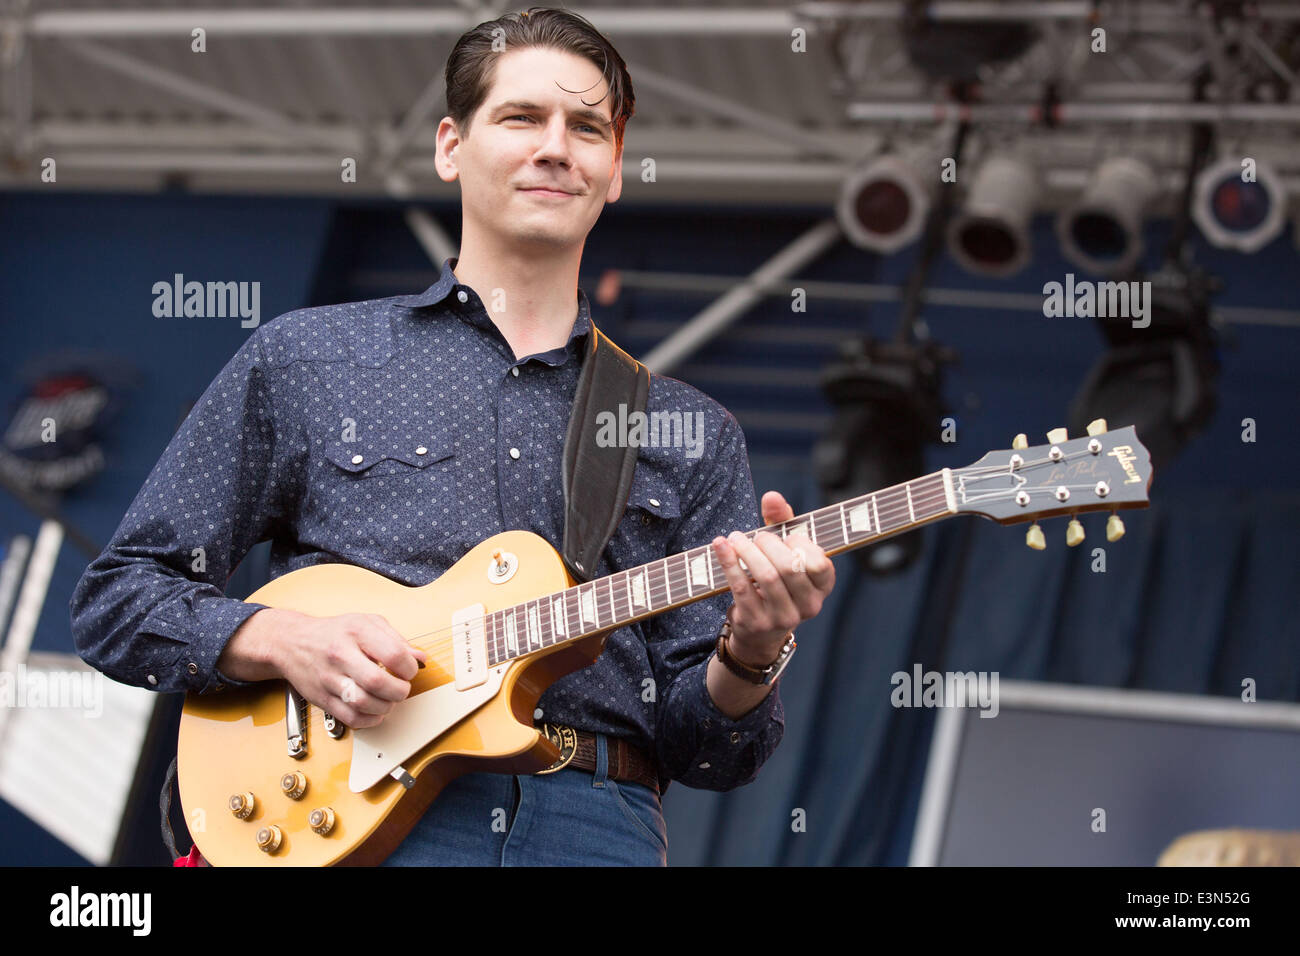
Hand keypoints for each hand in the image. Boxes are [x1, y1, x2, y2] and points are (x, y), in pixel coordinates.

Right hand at [222, 608, 427, 728]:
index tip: (409, 670)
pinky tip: (375, 711)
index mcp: (356, 632)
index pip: (393, 655)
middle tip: (401, 688)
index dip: (409, 668)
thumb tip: (420, 659)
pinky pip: (350, 718)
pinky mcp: (322, 698)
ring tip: (389, 699)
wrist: (292, 642)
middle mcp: (340, 655)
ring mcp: (329, 678)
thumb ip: (396, 639)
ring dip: (385, 707)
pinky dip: (369, 720)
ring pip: (363, 703)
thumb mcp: (367, 623)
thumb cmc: (335, 632)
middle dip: (399, 691)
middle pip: (377, 682)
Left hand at [710, 491, 834, 667]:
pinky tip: (720, 546)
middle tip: (754, 536)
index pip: (820, 564)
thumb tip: (772, 497)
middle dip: (768, 544)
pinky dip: (729, 562)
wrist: (760, 631)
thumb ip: (783, 520)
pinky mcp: (756, 622)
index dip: (801, 545)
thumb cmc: (777, 579)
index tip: (786, 538)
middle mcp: (809, 606)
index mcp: (822, 587)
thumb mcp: (785, 550)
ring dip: (746, 550)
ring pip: (766, 577)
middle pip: (790, 567)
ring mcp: (783, 618)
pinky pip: (741, 586)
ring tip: (735, 538)